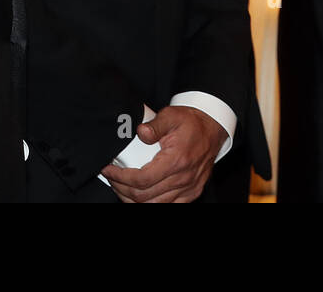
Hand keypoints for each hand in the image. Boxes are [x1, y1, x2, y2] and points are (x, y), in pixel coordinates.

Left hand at [100, 105, 225, 202]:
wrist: (213, 128)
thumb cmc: (191, 122)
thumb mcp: (171, 115)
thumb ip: (154, 124)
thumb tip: (140, 132)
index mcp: (177, 161)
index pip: (142, 180)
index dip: (121, 178)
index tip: (109, 170)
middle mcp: (183, 179)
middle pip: (144, 197)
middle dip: (122, 190)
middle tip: (112, 179)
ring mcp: (189, 189)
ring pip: (154, 206)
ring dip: (133, 200)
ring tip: (122, 187)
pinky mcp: (191, 193)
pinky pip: (168, 207)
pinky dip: (151, 204)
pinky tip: (140, 196)